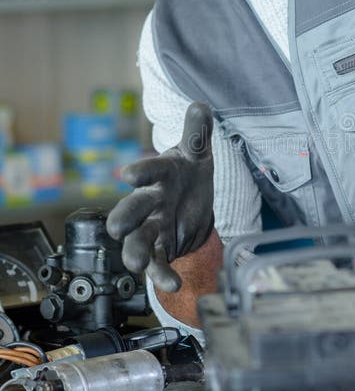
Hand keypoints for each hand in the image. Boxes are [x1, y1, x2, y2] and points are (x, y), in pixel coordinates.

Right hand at [106, 102, 214, 292]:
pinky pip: (158, 263)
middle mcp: (150, 202)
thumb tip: (200, 106)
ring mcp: (153, 226)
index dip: (141, 172)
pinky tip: (173, 284)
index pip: (149, 171)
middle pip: (132, 209)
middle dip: (124, 217)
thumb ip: (197, 133)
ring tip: (136, 264)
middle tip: (117, 228)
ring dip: (134, 253)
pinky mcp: (161, 248)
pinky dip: (163, 275)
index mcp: (160, 175)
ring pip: (137, 241)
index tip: (129, 175)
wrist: (192, 202)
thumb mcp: (197, 154)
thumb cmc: (188, 174)